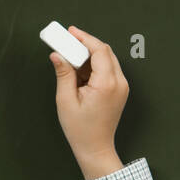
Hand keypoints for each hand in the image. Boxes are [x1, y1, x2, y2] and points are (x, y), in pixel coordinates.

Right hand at [49, 25, 128, 179]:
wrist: (95, 148)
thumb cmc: (80, 128)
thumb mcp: (66, 100)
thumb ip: (63, 74)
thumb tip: (57, 55)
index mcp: (106, 84)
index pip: (99, 50)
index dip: (84, 38)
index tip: (70, 32)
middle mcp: (119, 82)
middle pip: (105, 51)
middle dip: (86, 43)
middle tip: (67, 40)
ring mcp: (122, 86)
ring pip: (107, 59)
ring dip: (89, 54)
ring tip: (69, 56)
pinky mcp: (119, 90)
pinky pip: (108, 69)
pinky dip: (94, 64)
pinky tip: (78, 70)